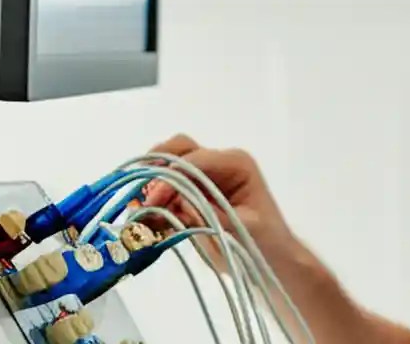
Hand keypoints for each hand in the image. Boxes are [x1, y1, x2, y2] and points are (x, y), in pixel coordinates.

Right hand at [141, 133, 296, 272]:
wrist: (269, 260)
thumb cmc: (264, 241)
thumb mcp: (243, 228)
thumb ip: (211, 213)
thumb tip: (180, 202)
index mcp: (236, 164)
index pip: (195, 160)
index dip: (170, 178)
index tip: (153, 202)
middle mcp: (218, 165)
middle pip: (179, 149)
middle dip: (156, 168)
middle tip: (143, 196)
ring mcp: (202, 179)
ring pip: (167, 167)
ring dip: (150, 185)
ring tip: (141, 210)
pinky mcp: (191, 196)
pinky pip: (165, 191)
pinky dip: (151, 201)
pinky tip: (143, 217)